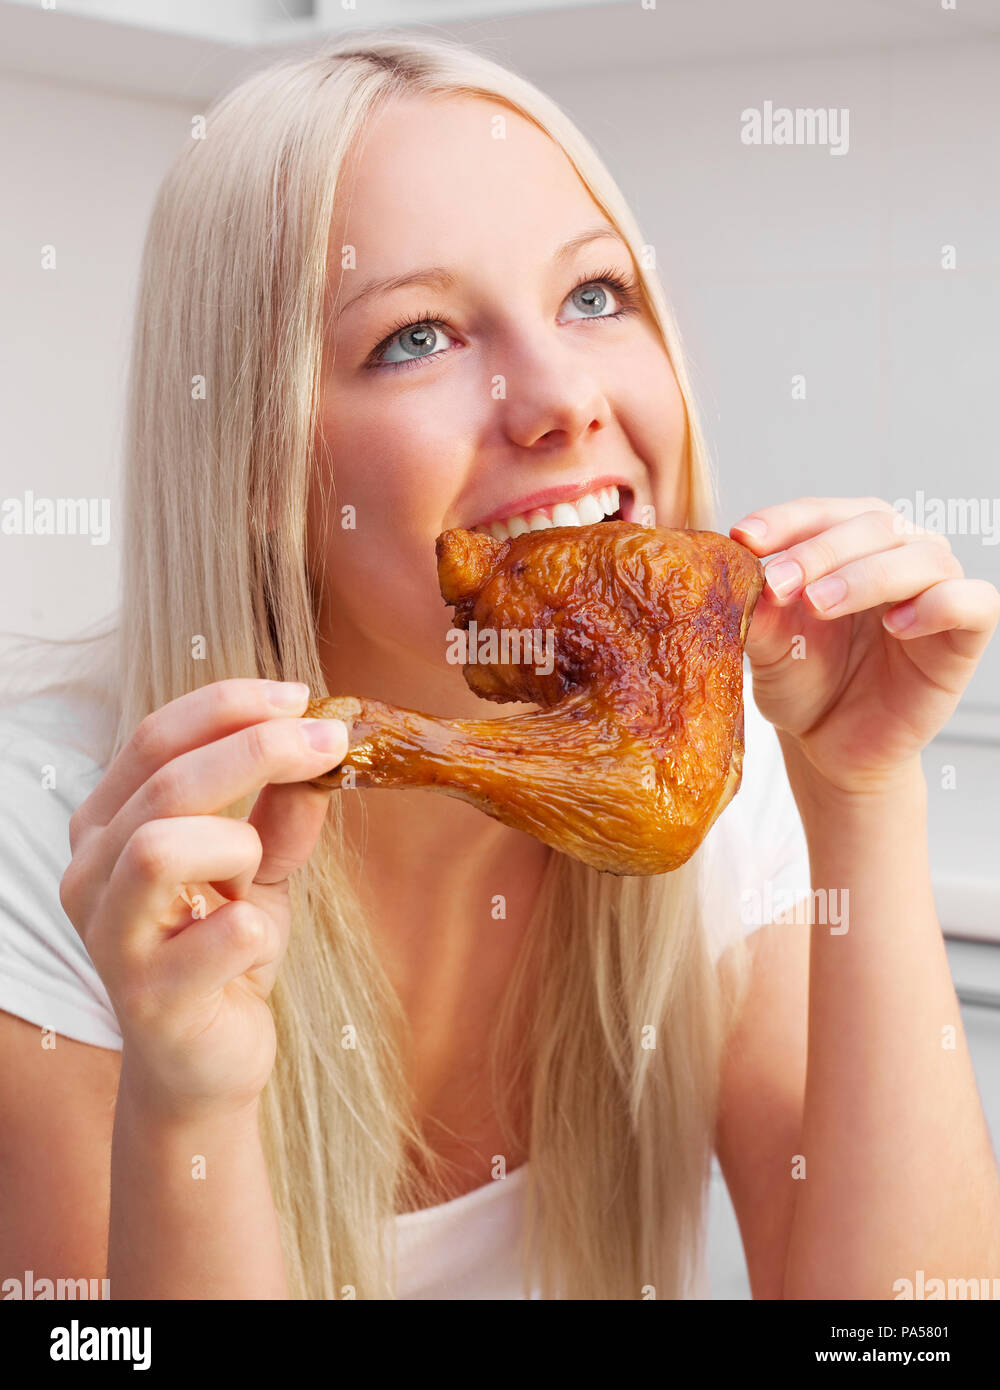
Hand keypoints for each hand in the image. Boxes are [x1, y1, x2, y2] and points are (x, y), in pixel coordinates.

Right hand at [59, 678, 347, 1119]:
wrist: (207, 1062)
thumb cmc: (222, 951)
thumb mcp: (258, 868)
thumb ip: (281, 811)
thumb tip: (324, 745)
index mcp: (108, 826)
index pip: (154, 738)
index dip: (228, 706)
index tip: (300, 695)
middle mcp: (92, 874)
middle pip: (165, 782)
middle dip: (258, 749)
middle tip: (331, 739)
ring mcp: (112, 938)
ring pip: (158, 847)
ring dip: (236, 843)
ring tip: (257, 870)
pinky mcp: (149, 1000)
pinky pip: (217, 937)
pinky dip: (254, 927)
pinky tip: (254, 941)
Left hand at [729, 497, 999, 795]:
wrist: (828, 742)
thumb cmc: (803, 682)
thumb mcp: (768, 647)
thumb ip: (759, 610)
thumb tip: (744, 575)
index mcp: (848, 543)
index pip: (821, 513)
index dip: (784, 520)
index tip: (744, 539)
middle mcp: (897, 554)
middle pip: (873, 525)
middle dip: (819, 552)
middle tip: (779, 584)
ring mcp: (935, 589)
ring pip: (922, 556)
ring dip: (865, 576)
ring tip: (820, 605)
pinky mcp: (965, 634)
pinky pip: (972, 601)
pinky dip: (935, 606)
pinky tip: (894, 626)